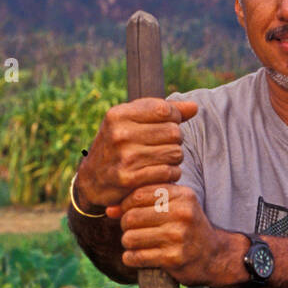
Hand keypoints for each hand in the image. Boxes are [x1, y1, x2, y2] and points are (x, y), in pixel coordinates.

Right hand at [75, 97, 197, 209]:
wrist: (93, 179)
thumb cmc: (119, 145)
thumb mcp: (132, 122)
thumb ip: (163, 112)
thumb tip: (194, 107)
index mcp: (119, 114)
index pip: (165, 110)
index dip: (174, 118)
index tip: (167, 125)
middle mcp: (119, 133)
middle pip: (174, 132)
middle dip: (175, 140)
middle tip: (165, 146)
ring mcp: (124, 157)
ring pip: (175, 153)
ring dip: (175, 158)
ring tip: (163, 159)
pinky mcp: (129, 179)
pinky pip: (169, 173)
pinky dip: (172, 174)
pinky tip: (163, 173)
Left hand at [114, 182, 236, 286]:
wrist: (215, 256)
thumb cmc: (189, 228)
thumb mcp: (175, 206)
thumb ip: (144, 202)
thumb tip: (109, 210)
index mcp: (182, 195)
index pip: (138, 194)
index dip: (125, 204)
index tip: (127, 213)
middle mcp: (181, 214)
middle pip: (131, 216)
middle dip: (125, 226)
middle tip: (132, 231)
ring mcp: (178, 237)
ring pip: (130, 237)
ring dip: (128, 243)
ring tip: (135, 244)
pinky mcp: (173, 259)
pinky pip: (136, 257)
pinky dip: (131, 258)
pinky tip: (137, 257)